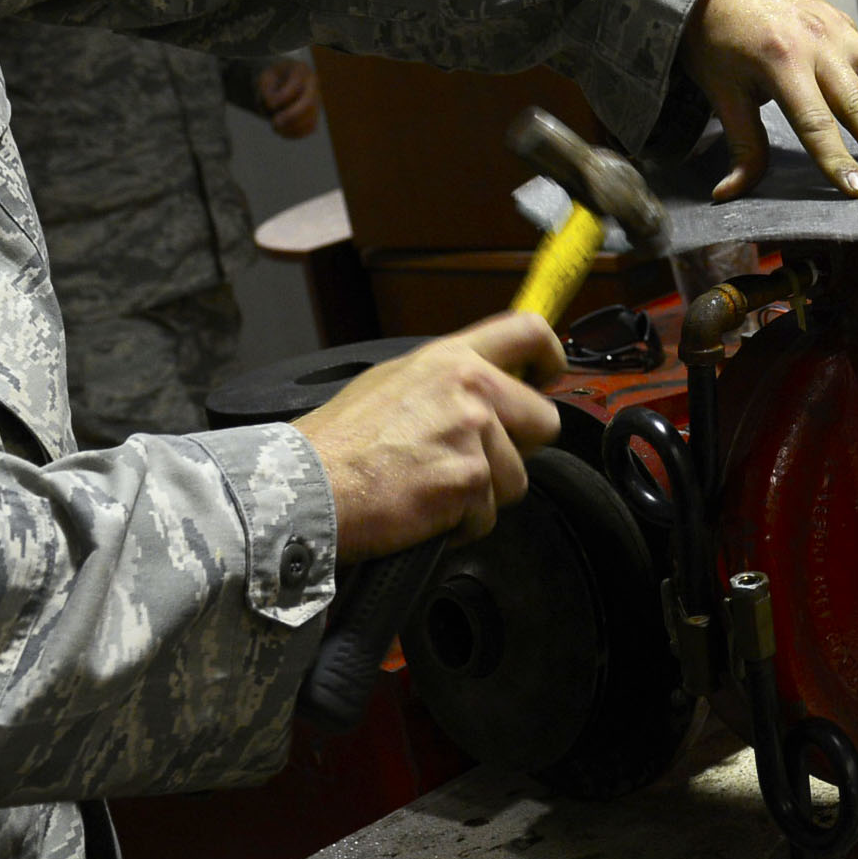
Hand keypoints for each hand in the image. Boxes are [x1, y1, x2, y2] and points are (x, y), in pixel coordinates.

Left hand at [257, 56, 319, 138]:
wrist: (275, 82)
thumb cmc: (268, 80)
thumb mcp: (263, 80)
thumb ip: (267, 92)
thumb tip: (274, 106)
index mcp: (300, 70)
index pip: (296, 86)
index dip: (282, 98)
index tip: (269, 104)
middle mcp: (312, 85)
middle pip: (309, 104)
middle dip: (291, 116)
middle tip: (274, 123)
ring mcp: (316, 100)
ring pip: (311, 120)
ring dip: (291, 128)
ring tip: (276, 127)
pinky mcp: (314, 114)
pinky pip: (309, 128)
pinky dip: (294, 133)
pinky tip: (281, 131)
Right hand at [293, 313, 564, 561]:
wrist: (306, 484)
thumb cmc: (339, 442)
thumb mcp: (393, 382)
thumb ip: (448, 382)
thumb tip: (487, 391)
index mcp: (452, 358)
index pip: (528, 332)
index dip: (550, 356)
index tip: (548, 375)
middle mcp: (471, 388)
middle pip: (543, 421)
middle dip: (517, 449)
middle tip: (471, 462)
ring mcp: (474, 434)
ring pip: (516, 478)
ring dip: (482, 494)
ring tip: (430, 489)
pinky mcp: (470, 481)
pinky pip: (487, 516)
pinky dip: (459, 526)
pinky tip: (421, 511)